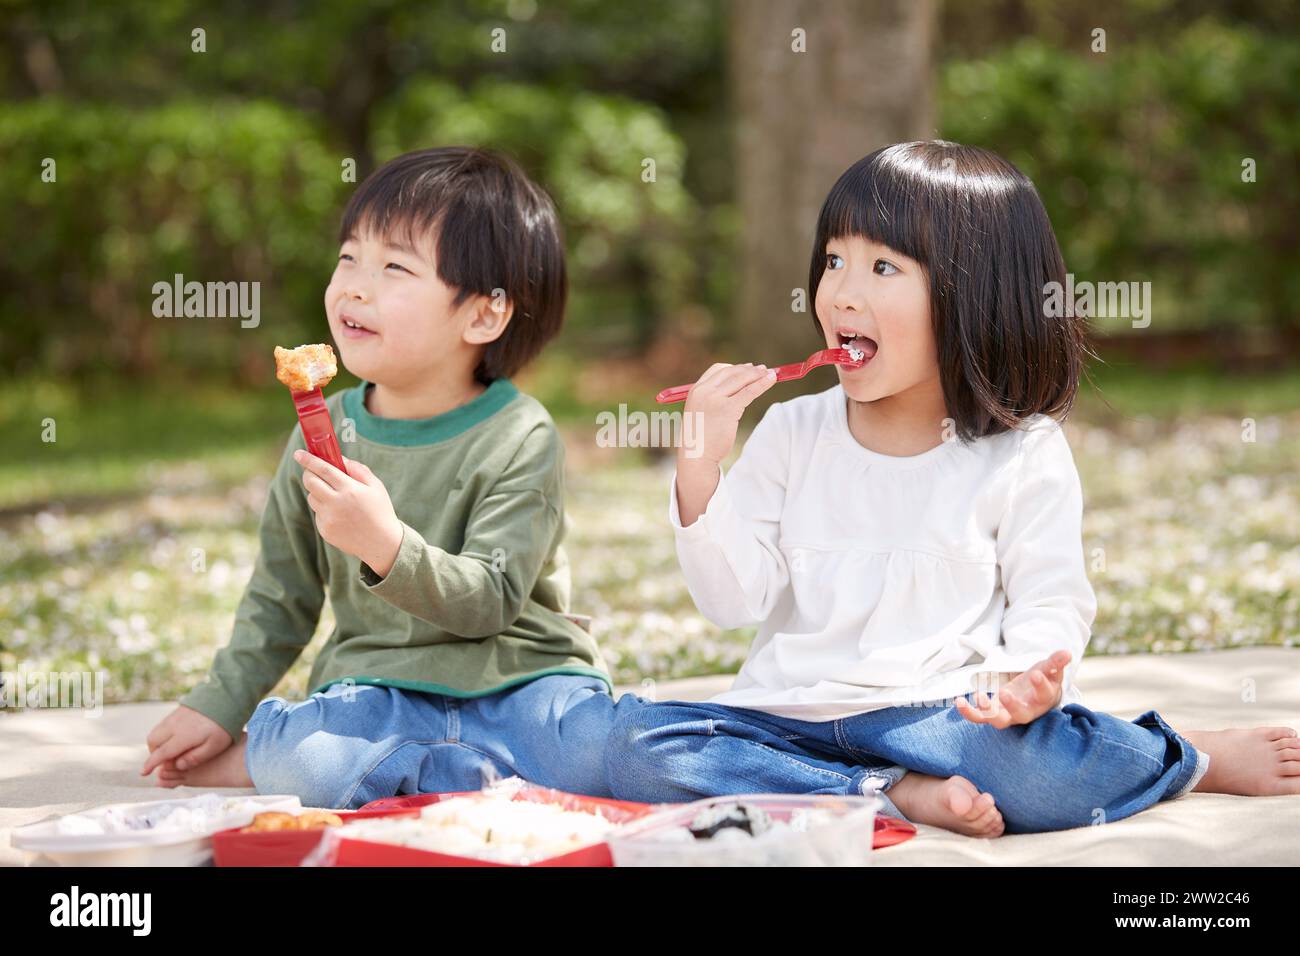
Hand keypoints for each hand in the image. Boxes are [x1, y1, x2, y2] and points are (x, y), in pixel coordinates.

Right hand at [142, 704, 231, 783]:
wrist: (227, 697)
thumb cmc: (224, 725)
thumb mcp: (214, 746)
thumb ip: (195, 758)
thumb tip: (177, 766)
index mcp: (182, 737)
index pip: (161, 754)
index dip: (151, 765)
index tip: (143, 773)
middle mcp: (174, 725)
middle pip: (152, 741)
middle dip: (154, 753)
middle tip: (165, 761)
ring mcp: (175, 715)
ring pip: (156, 731)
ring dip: (158, 742)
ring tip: (172, 750)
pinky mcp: (179, 709)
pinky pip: (163, 724)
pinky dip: (164, 733)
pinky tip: (177, 737)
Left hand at [294, 451, 403, 576]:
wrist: (382, 543)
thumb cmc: (380, 511)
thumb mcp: (376, 486)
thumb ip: (358, 469)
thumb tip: (340, 459)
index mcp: (350, 490)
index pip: (324, 469)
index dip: (309, 460)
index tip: (298, 454)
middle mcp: (336, 504)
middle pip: (310, 482)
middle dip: (309, 473)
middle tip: (313, 472)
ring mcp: (329, 518)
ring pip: (312, 497)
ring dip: (318, 492)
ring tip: (336, 497)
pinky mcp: (325, 530)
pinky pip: (318, 513)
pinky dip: (325, 509)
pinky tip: (341, 515)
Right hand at [675, 363, 778, 525]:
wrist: (696, 457)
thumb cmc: (700, 439)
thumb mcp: (701, 413)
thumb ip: (712, 400)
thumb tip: (736, 391)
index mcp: (696, 390)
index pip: (718, 369)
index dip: (735, 367)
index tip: (747, 368)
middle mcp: (704, 391)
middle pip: (731, 372)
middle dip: (749, 369)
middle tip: (763, 369)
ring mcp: (715, 399)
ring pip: (741, 379)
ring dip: (758, 374)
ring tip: (771, 374)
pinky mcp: (727, 409)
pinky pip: (749, 392)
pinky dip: (762, 384)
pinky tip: (771, 380)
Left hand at [954, 650, 1071, 728]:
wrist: (1032, 695)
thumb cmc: (1042, 681)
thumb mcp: (1049, 670)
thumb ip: (1056, 662)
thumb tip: (1067, 653)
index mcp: (1043, 700)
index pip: (1044, 695)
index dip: (1042, 685)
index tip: (1037, 674)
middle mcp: (1027, 711)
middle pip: (1021, 715)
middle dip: (1013, 705)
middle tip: (1005, 693)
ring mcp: (1009, 715)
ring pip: (999, 721)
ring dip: (988, 711)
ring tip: (979, 697)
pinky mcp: (993, 713)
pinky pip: (980, 718)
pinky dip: (969, 713)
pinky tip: (959, 701)